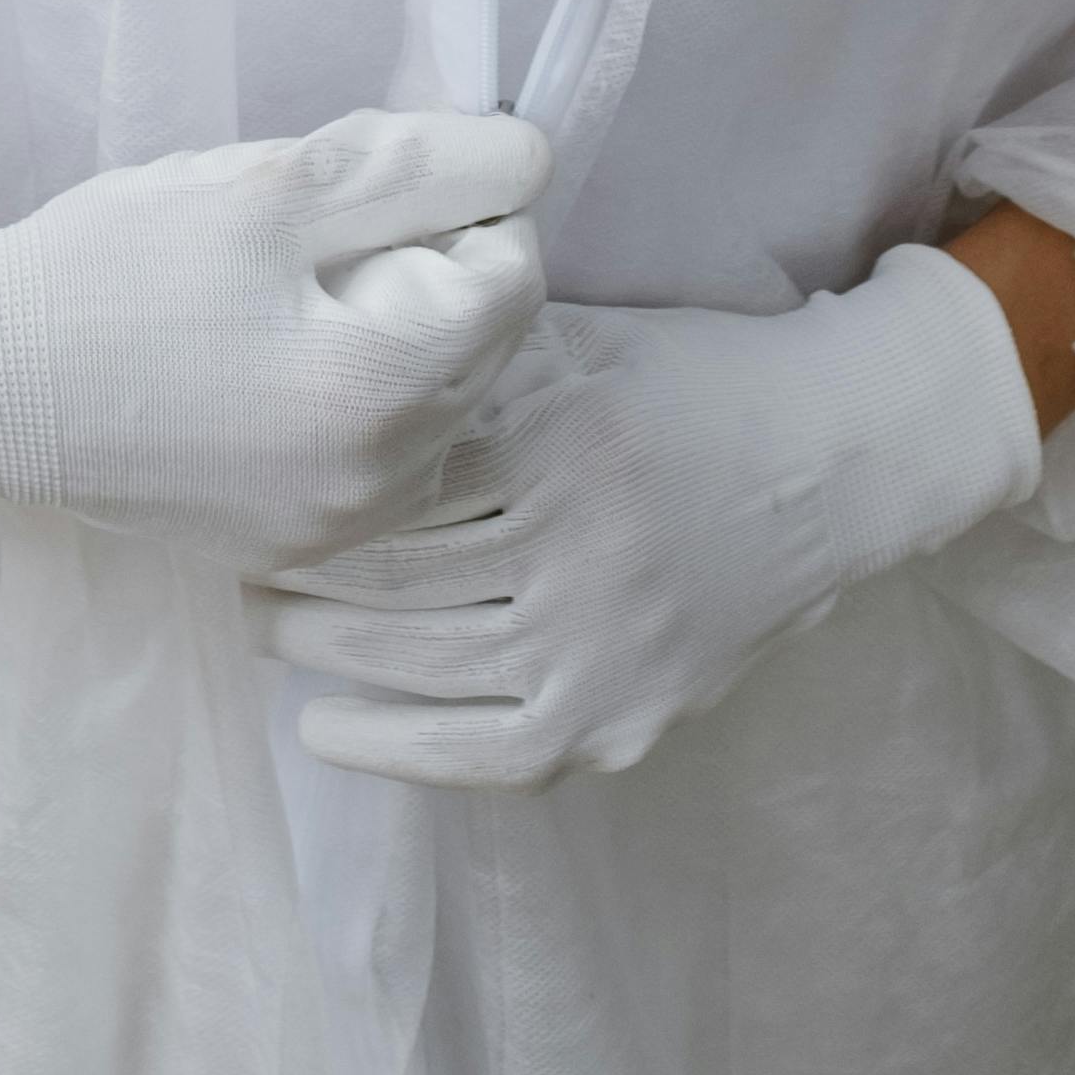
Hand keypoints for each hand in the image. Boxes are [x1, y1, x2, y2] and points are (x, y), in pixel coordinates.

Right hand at [0, 109, 545, 557]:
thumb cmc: (115, 268)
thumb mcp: (269, 186)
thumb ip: (414, 166)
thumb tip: (531, 158)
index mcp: (380, 389)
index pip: (514, 276)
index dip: (463, 207)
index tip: (380, 186)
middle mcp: (380, 486)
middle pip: (485, 348)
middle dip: (433, 274)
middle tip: (323, 238)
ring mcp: (336, 533)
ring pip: (438, 407)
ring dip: (401, 340)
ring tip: (293, 299)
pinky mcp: (292, 549)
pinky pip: (381, 462)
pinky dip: (357, 402)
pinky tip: (272, 362)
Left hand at [251, 243, 1038, 790]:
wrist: (841, 459)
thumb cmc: (698, 378)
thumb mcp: (589, 334)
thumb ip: (483, 344)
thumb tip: (358, 322)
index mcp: (568, 433)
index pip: (403, 478)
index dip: (317, 485)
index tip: (253, 474)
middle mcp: (586, 545)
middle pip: (401, 574)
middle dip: (300, 572)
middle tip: (234, 554)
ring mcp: (610, 645)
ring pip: (430, 665)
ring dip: (328, 651)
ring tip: (263, 623)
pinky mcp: (628, 718)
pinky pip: (494, 753)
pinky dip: (400, 748)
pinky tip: (325, 728)